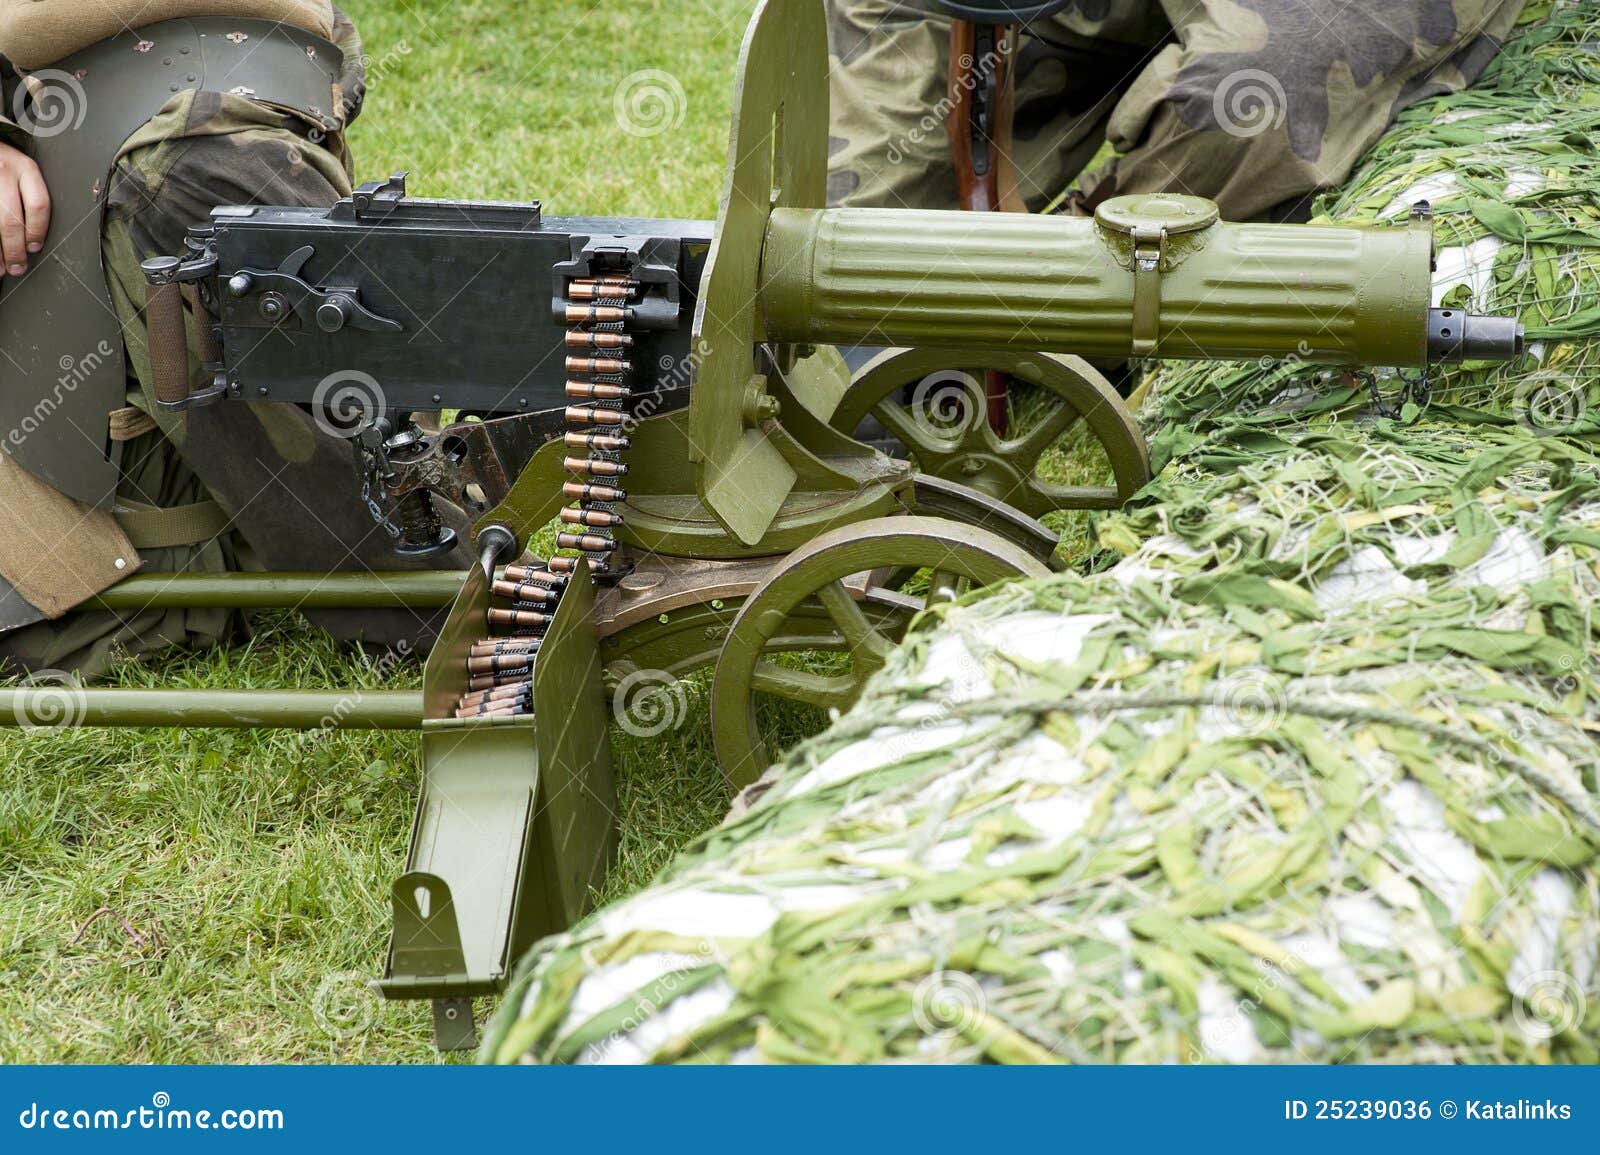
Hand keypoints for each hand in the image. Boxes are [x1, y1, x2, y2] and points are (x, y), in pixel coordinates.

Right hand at [0, 140, 49, 276]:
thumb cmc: (5, 163)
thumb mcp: (22, 169)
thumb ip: (30, 196)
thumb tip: (34, 240)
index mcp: (26, 168)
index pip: (39, 205)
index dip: (38, 231)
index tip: (35, 248)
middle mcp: (4, 170)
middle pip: (12, 219)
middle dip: (15, 249)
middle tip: (18, 267)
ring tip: (1, 269)